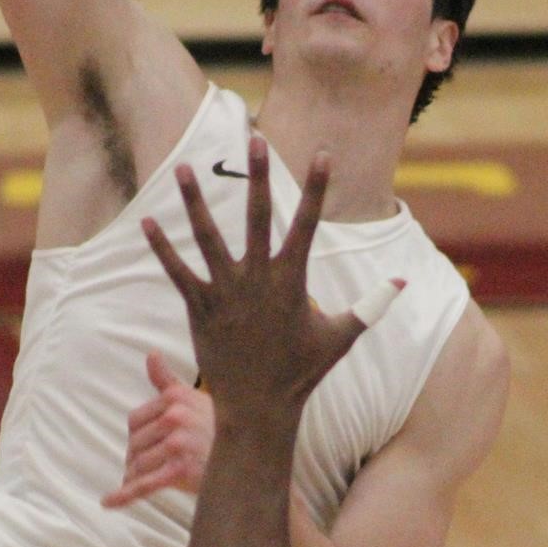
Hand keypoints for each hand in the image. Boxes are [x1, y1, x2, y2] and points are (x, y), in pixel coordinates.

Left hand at [101, 354, 213, 507]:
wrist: (251, 460)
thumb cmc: (221, 430)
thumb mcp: (196, 399)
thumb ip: (167, 381)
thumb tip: (150, 354)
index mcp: (176, 398)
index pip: (135, 421)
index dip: (137, 438)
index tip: (147, 448)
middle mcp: (176, 417)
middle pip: (134, 443)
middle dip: (136, 459)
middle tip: (149, 470)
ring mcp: (178, 443)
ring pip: (139, 465)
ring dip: (136, 477)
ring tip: (146, 483)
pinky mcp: (181, 470)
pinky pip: (144, 485)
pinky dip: (124, 495)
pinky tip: (109, 502)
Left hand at [142, 135, 400, 425]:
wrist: (260, 407)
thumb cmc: (302, 372)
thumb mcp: (341, 337)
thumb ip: (371, 306)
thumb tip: (401, 282)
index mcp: (292, 280)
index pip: (308, 223)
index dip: (318, 187)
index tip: (323, 154)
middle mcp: (258, 278)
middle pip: (258, 216)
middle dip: (258, 176)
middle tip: (253, 139)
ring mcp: (226, 291)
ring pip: (208, 236)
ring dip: (194, 201)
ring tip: (182, 167)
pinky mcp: (200, 307)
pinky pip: (177, 271)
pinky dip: (161, 248)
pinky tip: (146, 222)